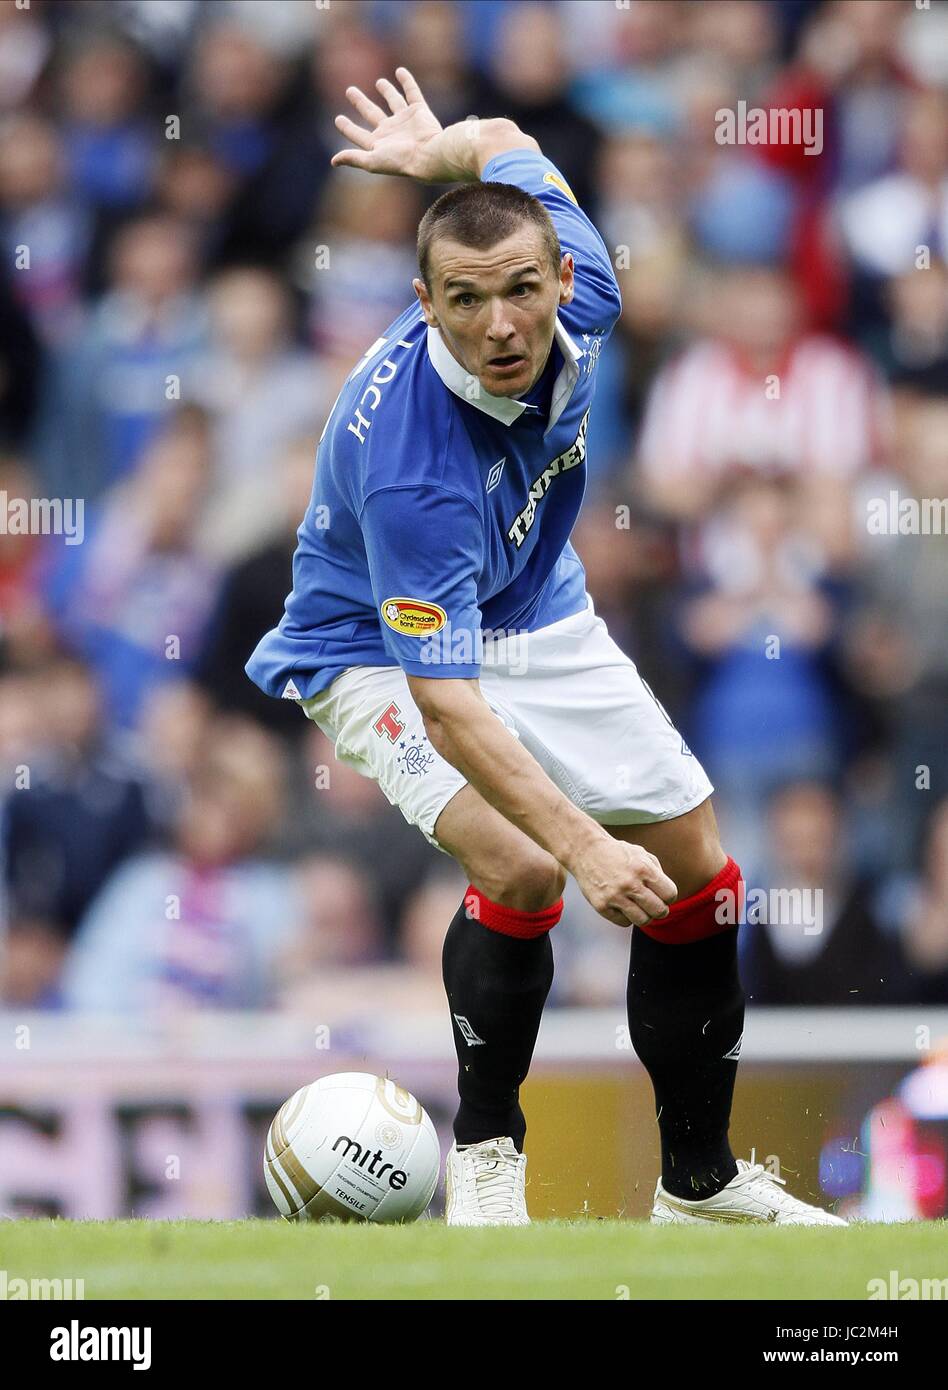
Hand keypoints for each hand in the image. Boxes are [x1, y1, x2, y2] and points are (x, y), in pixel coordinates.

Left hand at [331, 67, 457, 182]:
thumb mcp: (372, 161)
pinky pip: (413, 93)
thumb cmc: (400, 160)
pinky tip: (400, 71)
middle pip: (372, 114)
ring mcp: (406, 121)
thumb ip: (353, 158)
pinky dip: (408, 81)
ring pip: (393, 101)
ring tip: (379, 81)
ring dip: (387, 91)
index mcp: (380, 145)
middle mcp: (392, 132)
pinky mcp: (420, 112)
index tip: (338, 119)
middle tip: (350, 90)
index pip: (359, 135)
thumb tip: (334, 161)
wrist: (429, 154)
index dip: (348, 128)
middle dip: (360, 103)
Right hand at [570, 836, 677, 927]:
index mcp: (643, 869)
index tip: (663, 895)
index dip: (669, 897)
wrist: (585, 850)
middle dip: (660, 910)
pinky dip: (626, 917)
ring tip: (640, 908)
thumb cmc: (616, 852)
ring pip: (643, 920)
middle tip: (654, 906)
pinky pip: (624, 922)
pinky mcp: (601, 906)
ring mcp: (615, 896)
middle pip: (659, 911)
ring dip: (645, 916)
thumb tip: (668, 896)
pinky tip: (623, 906)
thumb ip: (658, 873)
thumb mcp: (641, 854)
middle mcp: (630, 884)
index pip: (670, 894)